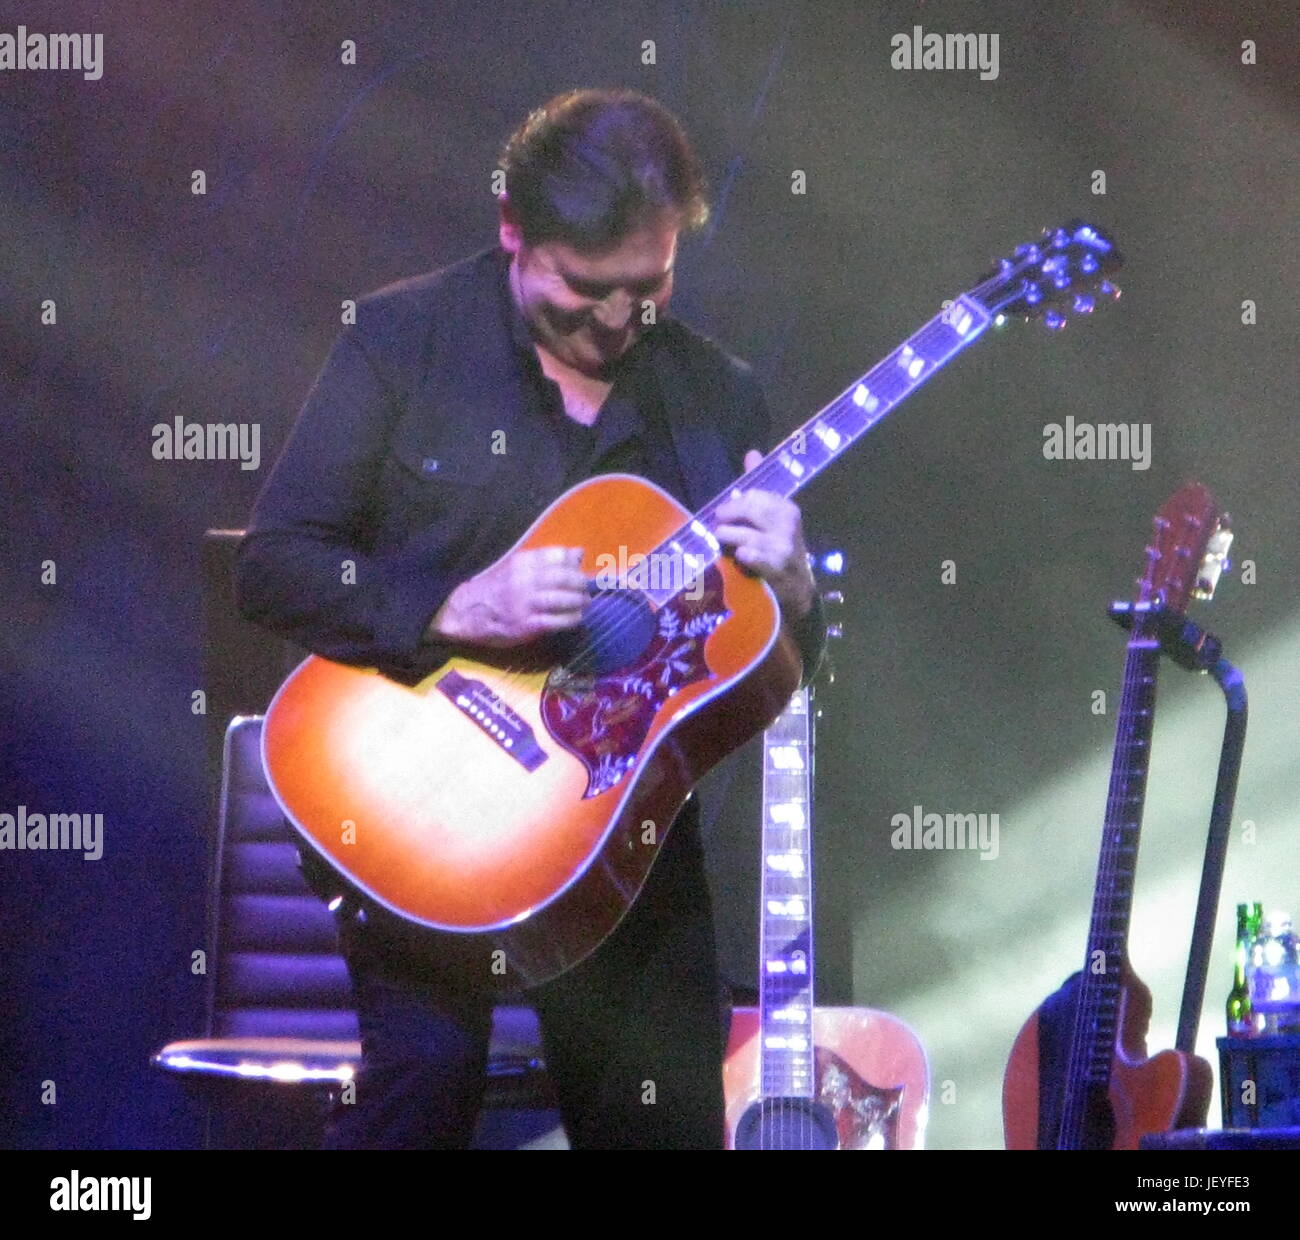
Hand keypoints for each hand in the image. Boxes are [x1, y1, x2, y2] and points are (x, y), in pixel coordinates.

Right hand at [428, 546, 587, 646]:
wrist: (466, 612)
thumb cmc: (496, 588)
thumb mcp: (517, 567)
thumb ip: (547, 560)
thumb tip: (578, 553)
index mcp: (523, 562)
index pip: (558, 555)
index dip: (573, 564)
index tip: (577, 571)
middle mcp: (524, 580)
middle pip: (565, 577)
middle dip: (580, 584)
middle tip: (585, 590)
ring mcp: (525, 603)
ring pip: (563, 599)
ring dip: (579, 602)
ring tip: (583, 604)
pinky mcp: (526, 625)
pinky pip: (557, 621)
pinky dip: (571, 619)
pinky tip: (575, 618)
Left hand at [713, 450, 815, 618]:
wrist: (797, 589)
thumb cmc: (779, 548)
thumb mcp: (773, 517)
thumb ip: (759, 487)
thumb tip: (752, 453)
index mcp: (786, 509)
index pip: (754, 495)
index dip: (735, 503)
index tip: (723, 512)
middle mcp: (787, 525)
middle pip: (749, 510)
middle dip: (729, 515)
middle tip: (718, 522)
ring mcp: (782, 547)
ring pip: (745, 535)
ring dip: (729, 536)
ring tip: (722, 539)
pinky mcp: (776, 568)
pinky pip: (752, 556)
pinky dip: (743, 555)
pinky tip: (739, 556)